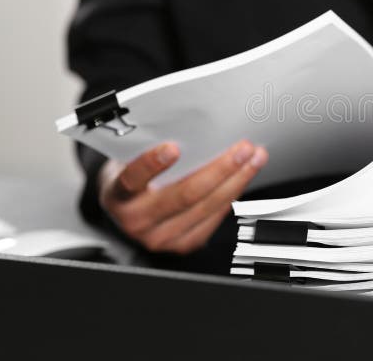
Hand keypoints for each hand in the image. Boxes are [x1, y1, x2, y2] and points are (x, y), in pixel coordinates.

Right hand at [99, 140, 267, 253]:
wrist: (127, 208)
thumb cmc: (132, 177)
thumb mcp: (129, 159)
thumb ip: (151, 148)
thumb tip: (191, 127)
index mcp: (118, 195)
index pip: (132, 180)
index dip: (152, 164)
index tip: (173, 148)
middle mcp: (137, 221)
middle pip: (183, 195)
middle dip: (219, 169)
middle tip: (242, 149)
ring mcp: (160, 237)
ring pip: (205, 208)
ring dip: (236, 180)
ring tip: (254, 159)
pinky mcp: (182, 244)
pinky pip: (214, 219)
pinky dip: (232, 195)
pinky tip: (243, 177)